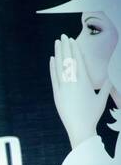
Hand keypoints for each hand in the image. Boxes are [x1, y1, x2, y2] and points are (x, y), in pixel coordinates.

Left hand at [49, 34, 108, 149]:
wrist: (80, 128)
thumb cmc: (92, 114)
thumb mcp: (101, 98)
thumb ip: (106, 85)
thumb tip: (112, 75)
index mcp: (84, 82)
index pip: (79, 62)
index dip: (75, 50)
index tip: (73, 40)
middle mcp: (73, 83)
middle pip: (68, 61)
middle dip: (66, 47)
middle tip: (63, 36)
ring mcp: (63, 89)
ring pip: (60, 67)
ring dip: (58, 54)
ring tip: (57, 43)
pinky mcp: (57, 95)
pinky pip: (54, 78)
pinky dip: (53, 68)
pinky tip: (52, 59)